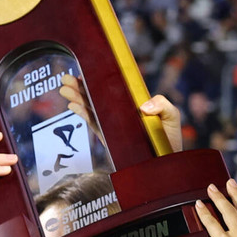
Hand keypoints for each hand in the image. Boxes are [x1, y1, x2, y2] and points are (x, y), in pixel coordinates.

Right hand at [59, 75, 182, 153]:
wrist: (167, 162)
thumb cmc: (170, 138)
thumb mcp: (171, 116)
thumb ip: (162, 104)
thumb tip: (143, 106)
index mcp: (132, 104)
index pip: (112, 90)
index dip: (97, 81)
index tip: (84, 74)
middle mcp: (120, 114)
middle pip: (97, 98)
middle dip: (80, 88)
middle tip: (66, 79)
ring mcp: (114, 126)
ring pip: (92, 109)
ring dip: (78, 99)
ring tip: (65, 90)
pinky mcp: (110, 138)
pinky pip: (95, 124)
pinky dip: (84, 115)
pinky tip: (74, 106)